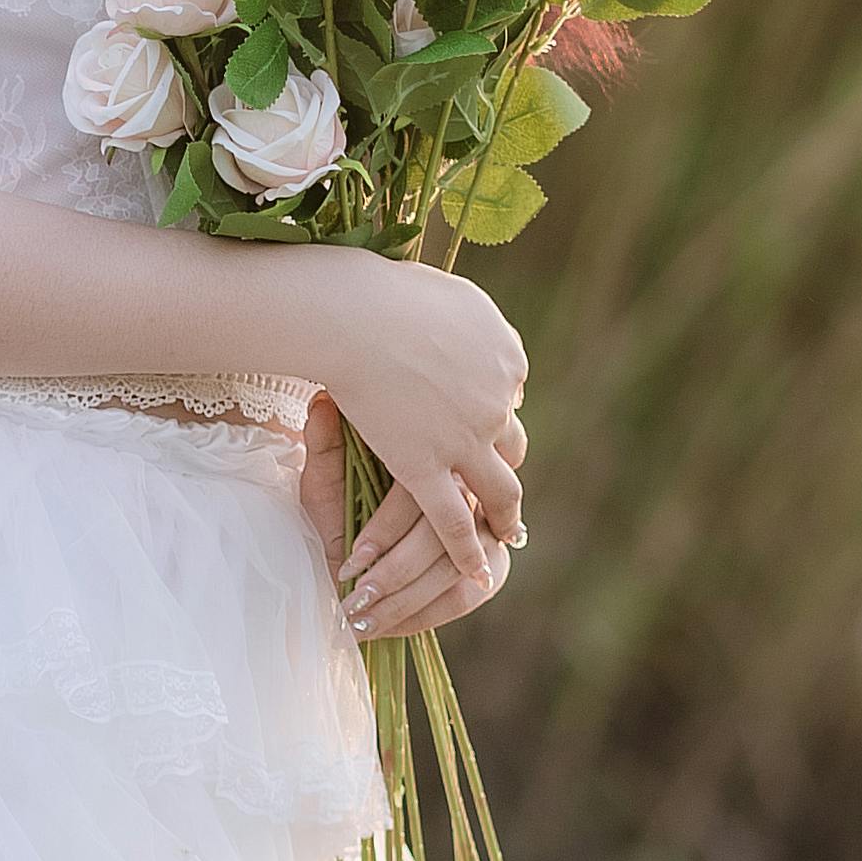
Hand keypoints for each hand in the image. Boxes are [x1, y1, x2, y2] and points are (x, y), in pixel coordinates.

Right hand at [301, 262, 526, 641]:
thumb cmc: (384, 290)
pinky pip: (455, 520)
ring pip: (499, 490)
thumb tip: (461, 327)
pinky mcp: (428, 470)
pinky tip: (479, 570)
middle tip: (499, 479)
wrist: (349, 313)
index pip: (509, 390)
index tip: (479, 416)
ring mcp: (466, 440)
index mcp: (507, 356)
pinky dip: (469, 550)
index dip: (492, 405)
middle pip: (511, 442)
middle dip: (503, 461)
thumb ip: (460, 318)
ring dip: (506, 515)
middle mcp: (498, 402)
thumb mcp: (445, 292)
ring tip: (509, 533)